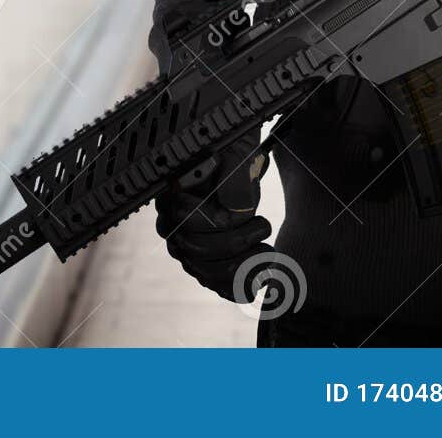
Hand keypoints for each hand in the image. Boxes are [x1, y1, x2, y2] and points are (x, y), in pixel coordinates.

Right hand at [155, 131, 271, 300]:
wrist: (236, 166)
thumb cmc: (233, 156)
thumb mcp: (236, 155)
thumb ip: (234, 177)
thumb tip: (236, 207)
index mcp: (172, 195)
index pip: (182, 216)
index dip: (216, 218)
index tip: (248, 209)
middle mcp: (173, 227)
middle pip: (195, 250)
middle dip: (237, 242)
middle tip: (264, 225)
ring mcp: (187, 249)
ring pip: (207, 274)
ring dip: (244, 266)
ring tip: (268, 250)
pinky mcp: (206, 264)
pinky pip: (219, 287)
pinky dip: (242, 286)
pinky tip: (262, 276)